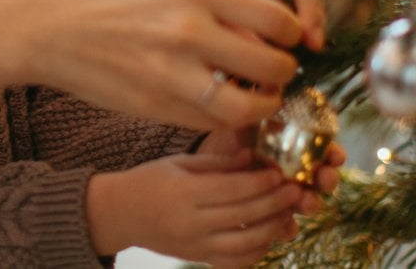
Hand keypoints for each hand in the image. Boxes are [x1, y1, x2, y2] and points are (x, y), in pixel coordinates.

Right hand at [0, 0, 309, 128]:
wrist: (49, 25)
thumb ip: (214, 2)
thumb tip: (264, 23)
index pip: (279, 19)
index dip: (291, 35)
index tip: (286, 39)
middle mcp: (192, 30)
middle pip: (273, 65)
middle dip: (282, 74)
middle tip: (276, 73)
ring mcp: (174, 73)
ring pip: (248, 106)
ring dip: (261, 105)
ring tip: (255, 98)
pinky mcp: (157, 106)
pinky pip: (212, 122)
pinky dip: (224, 120)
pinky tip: (217, 107)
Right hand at [86, 149, 300, 266]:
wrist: (119, 213)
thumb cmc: (148, 180)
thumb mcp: (178, 162)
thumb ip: (216, 162)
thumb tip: (252, 156)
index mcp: (184, 193)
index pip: (232, 189)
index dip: (260, 182)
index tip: (280, 174)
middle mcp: (191, 222)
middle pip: (242, 215)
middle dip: (274, 203)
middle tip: (295, 191)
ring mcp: (195, 245)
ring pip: (244, 244)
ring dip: (270, 230)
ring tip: (287, 214)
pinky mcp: (197, 258)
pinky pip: (234, 262)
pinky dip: (256, 252)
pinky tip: (268, 236)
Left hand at [199, 127, 346, 214]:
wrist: (204, 169)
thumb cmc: (227, 141)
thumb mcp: (240, 125)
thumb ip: (257, 114)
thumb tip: (267, 91)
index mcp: (296, 149)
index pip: (324, 151)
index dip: (334, 154)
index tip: (334, 156)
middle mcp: (296, 173)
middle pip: (323, 178)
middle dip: (328, 180)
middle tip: (324, 179)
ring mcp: (285, 195)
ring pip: (309, 202)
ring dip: (312, 203)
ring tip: (305, 202)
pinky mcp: (271, 216)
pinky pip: (286, 226)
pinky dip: (288, 227)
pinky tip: (286, 226)